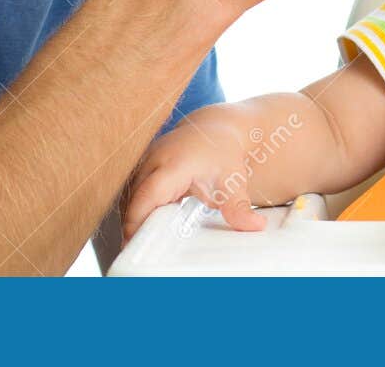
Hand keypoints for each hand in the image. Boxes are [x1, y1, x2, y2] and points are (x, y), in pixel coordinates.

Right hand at [122, 117, 264, 239]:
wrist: (216, 130)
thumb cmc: (223, 154)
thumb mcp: (233, 181)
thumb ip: (239, 207)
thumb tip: (256, 226)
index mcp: (174, 164)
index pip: (148, 194)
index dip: (136, 219)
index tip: (132, 243)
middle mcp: (154, 160)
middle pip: (133, 199)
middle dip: (131, 226)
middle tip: (137, 254)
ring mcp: (145, 162)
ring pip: (128, 197)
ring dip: (132, 220)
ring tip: (138, 245)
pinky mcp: (141, 168)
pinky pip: (131, 194)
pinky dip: (134, 212)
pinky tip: (142, 229)